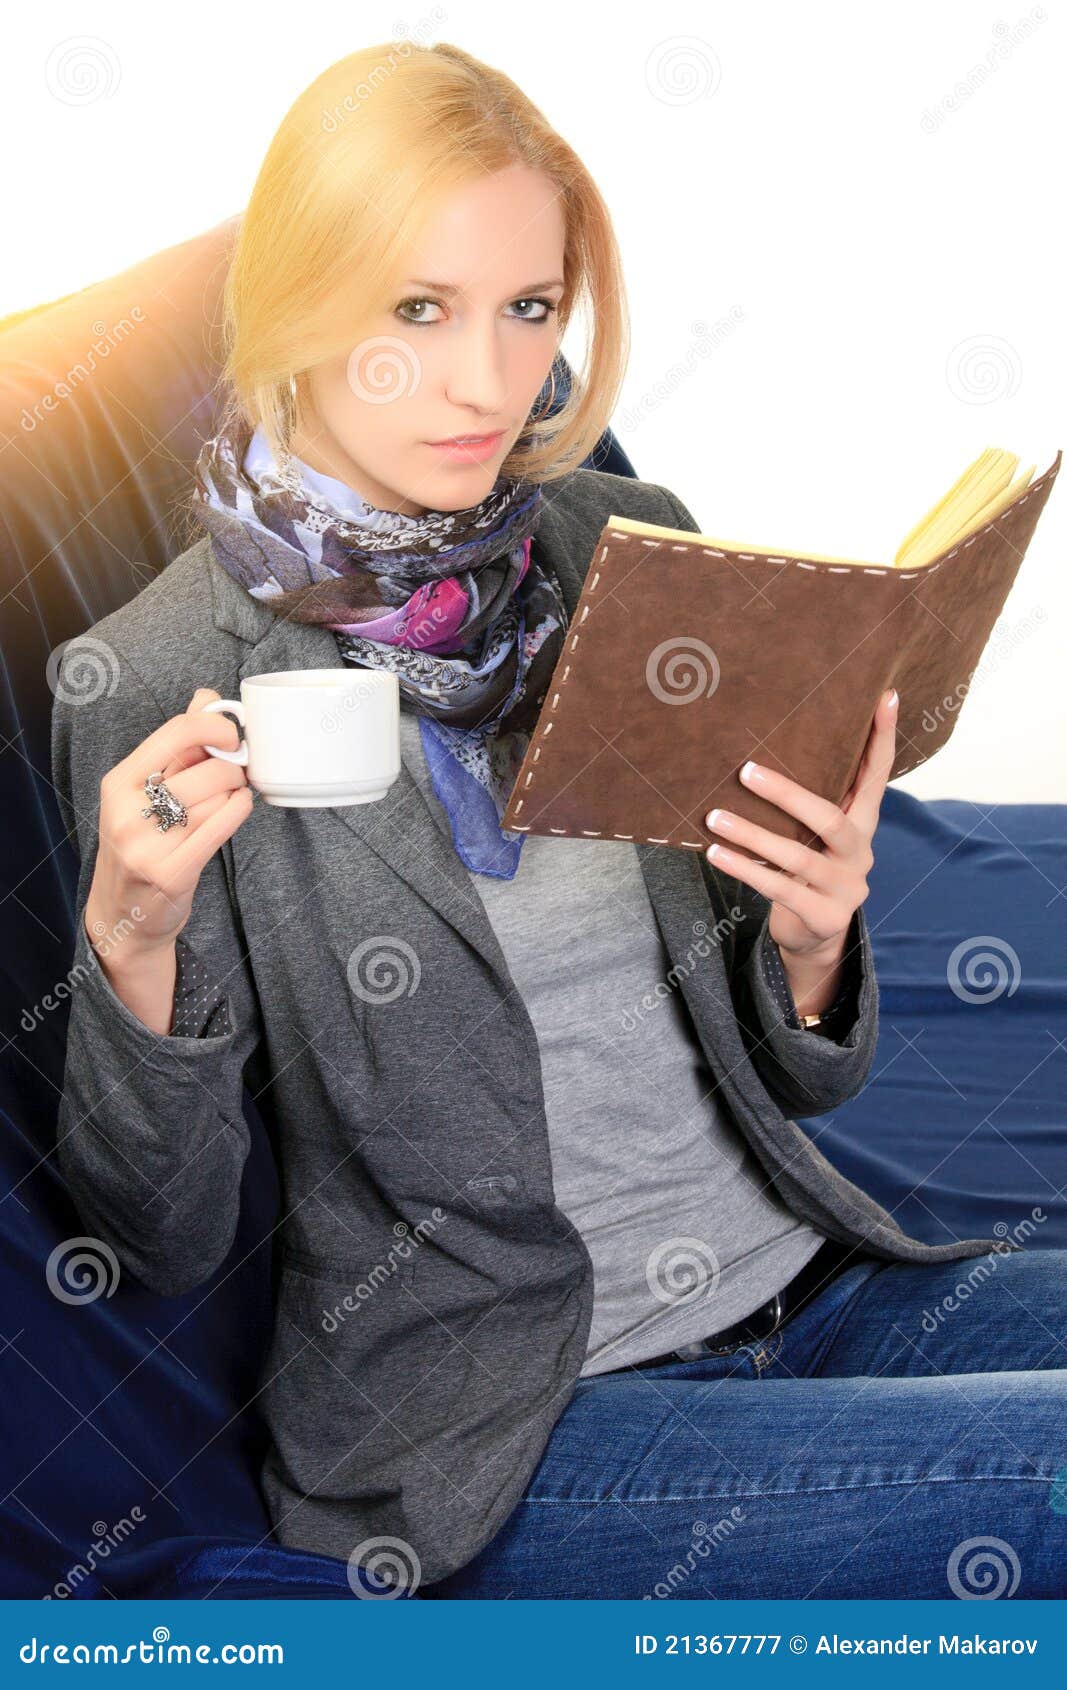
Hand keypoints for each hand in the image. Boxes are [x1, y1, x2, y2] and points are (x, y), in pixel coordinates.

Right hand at [84, 686, 253, 968]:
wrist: (124, 917)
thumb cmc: (142, 845)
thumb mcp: (144, 792)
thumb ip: (176, 747)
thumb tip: (207, 698)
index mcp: (119, 783)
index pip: (176, 732)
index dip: (215, 726)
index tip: (231, 735)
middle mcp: (128, 811)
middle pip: (207, 767)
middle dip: (233, 768)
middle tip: (234, 776)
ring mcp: (147, 845)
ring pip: (218, 796)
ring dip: (234, 794)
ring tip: (226, 801)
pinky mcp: (172, 872)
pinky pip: (223, 824)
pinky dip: (239, 810)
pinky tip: (237, 808)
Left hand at [703, 689, 898, 1007]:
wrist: (813, 938)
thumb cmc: (804, 871)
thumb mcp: (812, 836)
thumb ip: (806, 802)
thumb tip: (756, 749)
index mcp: (862, 824)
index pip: (878, 775)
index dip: (884, 737)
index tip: (887, 695)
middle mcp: (860, 853)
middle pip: (830, 818)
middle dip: (786, 794)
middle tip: (745, 771)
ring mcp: (847, 888)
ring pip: (798, 857)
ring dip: (752, 835)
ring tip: (715, 817)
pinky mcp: (825, 916)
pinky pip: (780, 889)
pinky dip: (745, 869)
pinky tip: (717, 853)